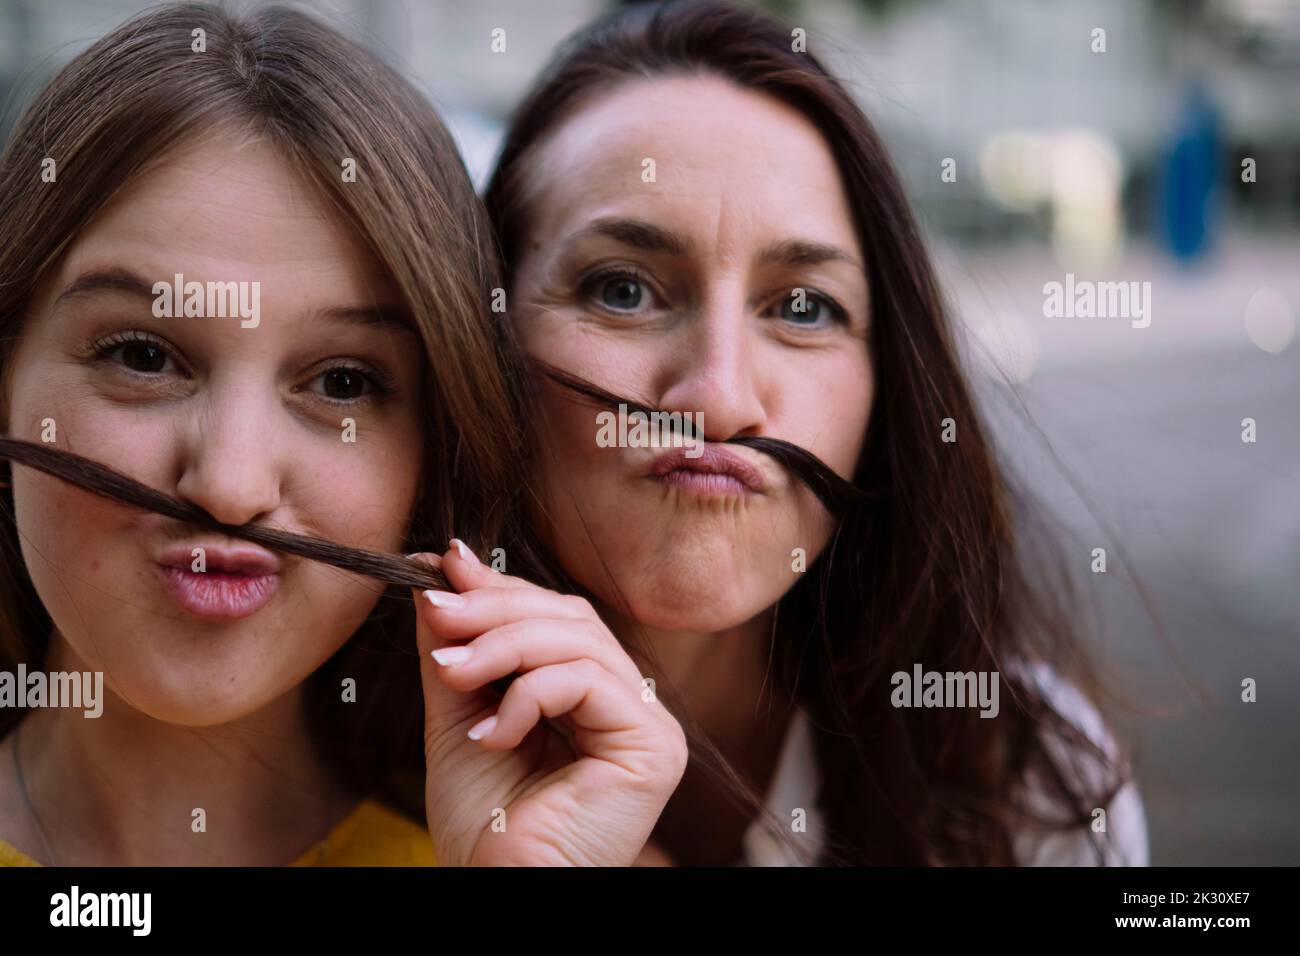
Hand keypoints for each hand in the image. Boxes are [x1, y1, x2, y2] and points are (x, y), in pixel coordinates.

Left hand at [411, 541, 687, 865]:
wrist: (493, 890)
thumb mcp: (460, 713)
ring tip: (453, 673)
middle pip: (571, 619)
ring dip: (503, 646)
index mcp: (592, 695)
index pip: (557, 617)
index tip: (439, 570)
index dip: (501, 590)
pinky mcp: (655, 746)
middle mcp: (629, 703)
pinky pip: (590, 681)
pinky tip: (493, 733)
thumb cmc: (484, 824)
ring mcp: (648, 723)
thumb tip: (442, 571)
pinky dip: (530, 694)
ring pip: (580, 640)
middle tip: (438, 613)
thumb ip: (458, 647)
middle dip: (496, 610)